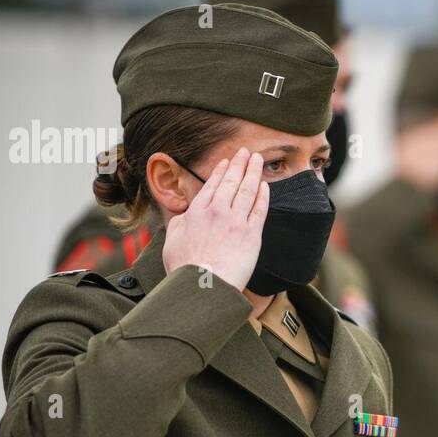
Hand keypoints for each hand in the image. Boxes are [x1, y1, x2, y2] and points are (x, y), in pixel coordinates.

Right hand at [162, 147, 268, 291]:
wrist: (202, 285)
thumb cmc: (185, 269)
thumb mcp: (172, 242)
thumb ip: (179, 224)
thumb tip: (183, 216)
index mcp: (196, 212)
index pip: (211, 186)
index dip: (220, 171)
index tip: (226, 161)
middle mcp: (217, 212)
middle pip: (230, 182)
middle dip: (239, 164)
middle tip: (245, 151)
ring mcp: (236, 222)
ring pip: (246, 190)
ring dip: (253, 172)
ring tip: (257, 159)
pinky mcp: (251, 235)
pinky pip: (259, 210)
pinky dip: (263, 195)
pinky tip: (265, 185)